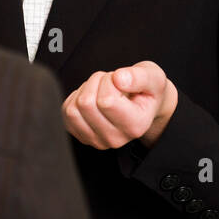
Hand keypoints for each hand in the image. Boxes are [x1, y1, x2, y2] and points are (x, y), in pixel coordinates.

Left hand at [62, 62, 177, 149]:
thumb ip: (140, 77)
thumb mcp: (152, 77)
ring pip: (73, 109)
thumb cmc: (147, 90)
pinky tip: (93, 97)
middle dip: (96, 83)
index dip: (109, 81)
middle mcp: (116, 139)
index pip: (106, 101)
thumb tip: (119, 79)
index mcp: (136, 126)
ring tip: (103, 89)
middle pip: (86, 104)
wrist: (144, 104)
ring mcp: (97, 141)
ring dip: (85, 90)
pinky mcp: (82, 137)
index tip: (120, 79)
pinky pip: (66, 112)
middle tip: (111, 82)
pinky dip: (75, 98)